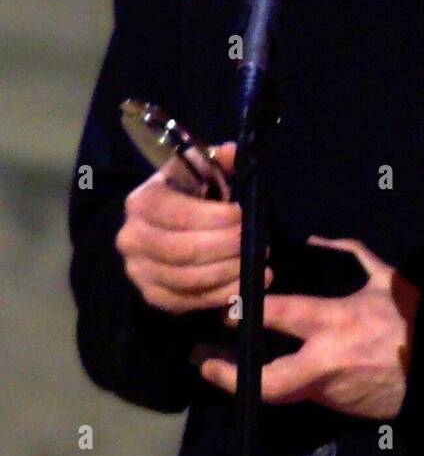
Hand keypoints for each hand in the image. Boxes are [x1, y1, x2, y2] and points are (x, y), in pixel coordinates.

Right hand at [116, 141, 253, 313]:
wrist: (168, 225)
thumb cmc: (189, 194)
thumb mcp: (201, 170)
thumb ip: (218, 160)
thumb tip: (233, 153)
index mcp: (141, 202)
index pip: (177, 214)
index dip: (213, 218)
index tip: (242, 215)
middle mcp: (131, 238)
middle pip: (183, 251)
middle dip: (226, 247)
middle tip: (258, 242)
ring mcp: (138, 271)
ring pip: (188, 280)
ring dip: (228, 273)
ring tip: (258, 262)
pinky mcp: (153, 296)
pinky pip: (188, 302)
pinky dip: (221, 295)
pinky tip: (245, 284)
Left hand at [191, 236, 420, 420]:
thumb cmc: (412, 320)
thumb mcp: (386, 279)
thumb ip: (350, 254)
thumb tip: (314, 242)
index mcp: (336, 322)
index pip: (282, 316)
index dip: (246, 312)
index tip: (222, 306)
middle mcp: (326, 361)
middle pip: (269, 381)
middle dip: (230, 376)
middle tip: (202, 361)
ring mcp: (328, 389)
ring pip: (275, 394)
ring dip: (243, 384)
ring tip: (213, 369)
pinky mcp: (334, 406)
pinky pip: (295, 394)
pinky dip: (271, 384)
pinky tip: (250, 374)